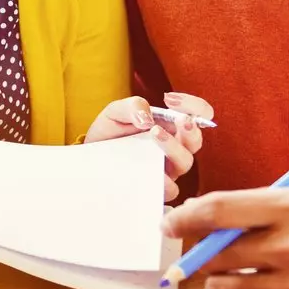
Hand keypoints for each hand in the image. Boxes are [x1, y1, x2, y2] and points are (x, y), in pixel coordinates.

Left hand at [84, 92, 208, 201]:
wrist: (90, 155)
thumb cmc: (109, 132)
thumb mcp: (116, 112)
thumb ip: (132, 106)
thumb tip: (147, 118)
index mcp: (172, 126)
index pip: (199, 115)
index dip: (195, 106)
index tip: (170, 100)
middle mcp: (175, 147)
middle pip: (195, 141)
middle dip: (191, 130)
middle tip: (179, 119)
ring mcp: (168, 168)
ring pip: (185, 162)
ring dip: (173, 147)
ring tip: (154, 133)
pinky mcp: (157, 187)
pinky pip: (170, 188)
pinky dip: (162, 178)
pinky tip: (146, 169)